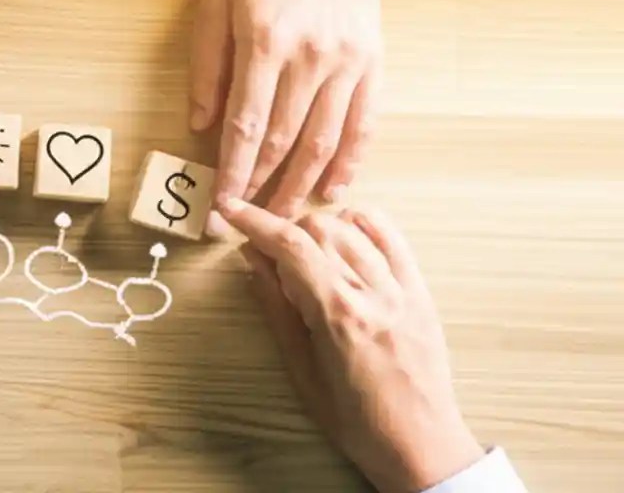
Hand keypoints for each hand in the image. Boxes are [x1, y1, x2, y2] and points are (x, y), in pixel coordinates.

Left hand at [191, 0, 381, 233]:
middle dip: (261, 193)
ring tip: (285, 220)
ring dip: (302, 189)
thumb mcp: (215, 5)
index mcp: (264, 45)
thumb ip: (208, 69)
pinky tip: (334, 190)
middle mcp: (310, 59)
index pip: (244, 129)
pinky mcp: (373, 62)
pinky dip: (350, 163)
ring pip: (323, 143)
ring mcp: (347, 63)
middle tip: (245, 229)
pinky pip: (363, 124)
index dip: (231, 177)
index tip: (218, 212)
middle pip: (282, 144)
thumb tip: (202, 127)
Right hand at [219, 198, 483, 492]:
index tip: (231, 210)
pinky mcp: (420, 289)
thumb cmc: (354, 418)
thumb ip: (276, 308)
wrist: (418, 441)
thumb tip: (252, 261)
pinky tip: (344, 235)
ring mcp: (401, 287)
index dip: (255, 221)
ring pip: (352, 225)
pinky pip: (391, 236)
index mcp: (337, 315)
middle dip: (285, 230)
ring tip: (305, 253)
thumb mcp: (301, 370)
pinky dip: (362, 224)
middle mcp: (371, 292)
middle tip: (270, 256)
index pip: (290, 246)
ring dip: (318, 227)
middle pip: (319, 227)